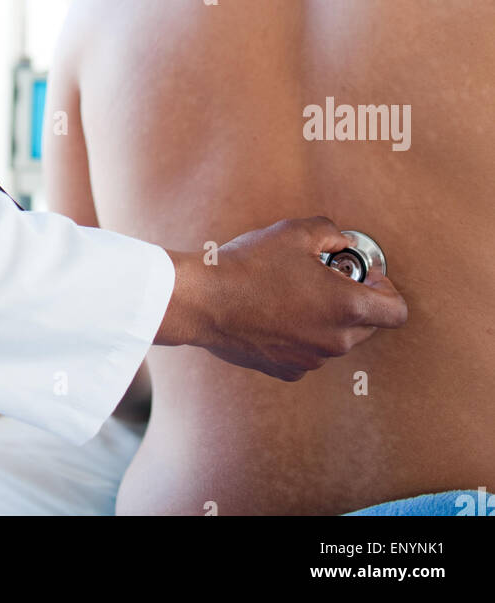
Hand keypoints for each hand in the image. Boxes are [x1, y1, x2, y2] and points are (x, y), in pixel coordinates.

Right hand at [157, 216, 407, 380]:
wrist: (205, 302)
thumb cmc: (251, 265)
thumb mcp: (296, 232)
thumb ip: (331, 233)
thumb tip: (342, 242)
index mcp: (348, 307)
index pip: (396, 311)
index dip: (387, 289)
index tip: (365, 276)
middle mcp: (336, 341)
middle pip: (369, 325)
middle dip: (355, 300)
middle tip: (326, 276)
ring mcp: (312, 360)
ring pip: (337, 339)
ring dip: (328, 318)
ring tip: (295, 291)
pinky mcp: (288, 370)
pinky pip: (310, 351)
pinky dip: (303, 334)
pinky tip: (276, 312)